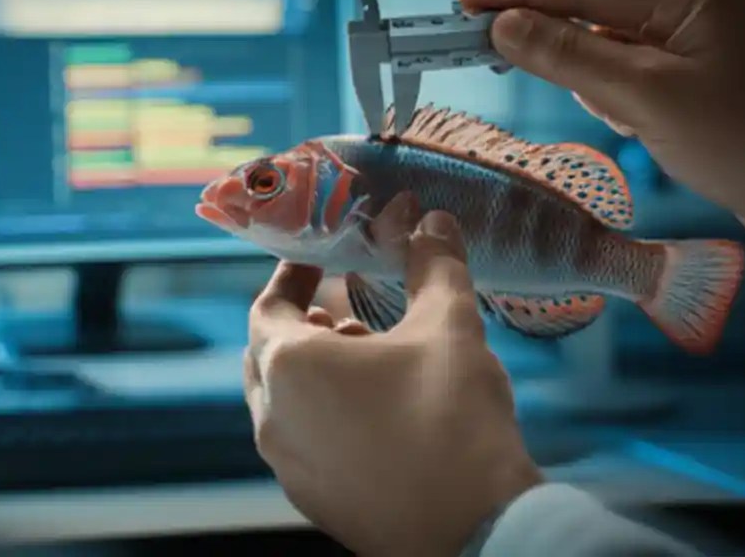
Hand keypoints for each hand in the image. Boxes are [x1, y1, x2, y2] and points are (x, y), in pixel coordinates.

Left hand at [245, 211, 541, 556]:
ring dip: (315, 370)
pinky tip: (381, 412)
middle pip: (267, 353)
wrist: (476, 533)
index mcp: (288, 366)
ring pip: (283, 400)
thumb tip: (430, 219)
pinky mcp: (313, 501)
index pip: (267, 305)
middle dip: (304, 323)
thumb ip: (434, 264)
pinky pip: (303, 442)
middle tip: (349, 308)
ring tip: (372, 358)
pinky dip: (324, 414)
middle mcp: (272, 417)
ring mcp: (288, 466)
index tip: (319, 257)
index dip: (293, 274)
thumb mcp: (449, 325)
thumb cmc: (454, 421)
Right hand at [457, 0, 744, 270]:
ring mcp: (701, 42)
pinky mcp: (701, 77)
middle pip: (595, 12)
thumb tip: (503, 26)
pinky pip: (634, 74)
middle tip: (474, 40)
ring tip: (601, 108)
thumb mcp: (645, 99)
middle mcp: (697, 7)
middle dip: (544, 32)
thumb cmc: (742, 145)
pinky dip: (615, 96)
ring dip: (587, 75)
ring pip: (610, 48)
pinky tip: (633, 125)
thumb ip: (570, 58)